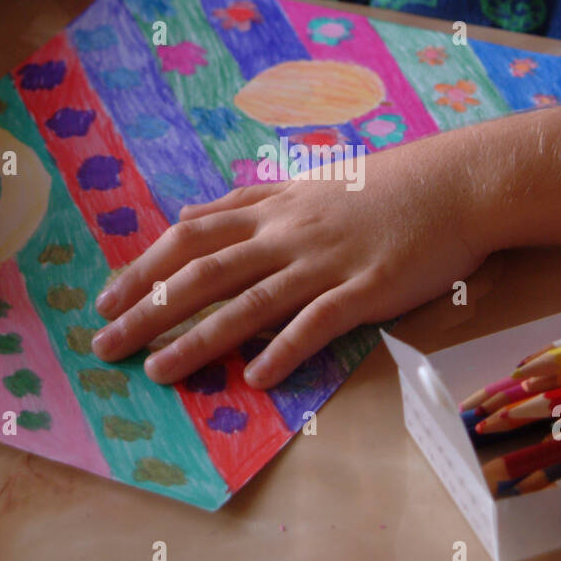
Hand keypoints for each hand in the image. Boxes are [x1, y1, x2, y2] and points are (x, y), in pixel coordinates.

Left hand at [90, 136, 486, 387]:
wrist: (456, 183)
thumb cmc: (384, 186)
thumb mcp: (306, 182)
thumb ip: (248, 202)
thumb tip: (192, 214)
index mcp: (272, 208)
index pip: (191, 236)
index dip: (144, 268)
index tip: (106, 299)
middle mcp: (287, 233)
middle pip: (203, 272)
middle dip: (148, 310)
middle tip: (105, 344)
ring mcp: (324, 261)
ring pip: (249, 302)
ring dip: (199, 338)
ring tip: (158, 370)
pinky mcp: (365, 288)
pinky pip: (317, 322)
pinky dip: (284, 349)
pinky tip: (256, 378)